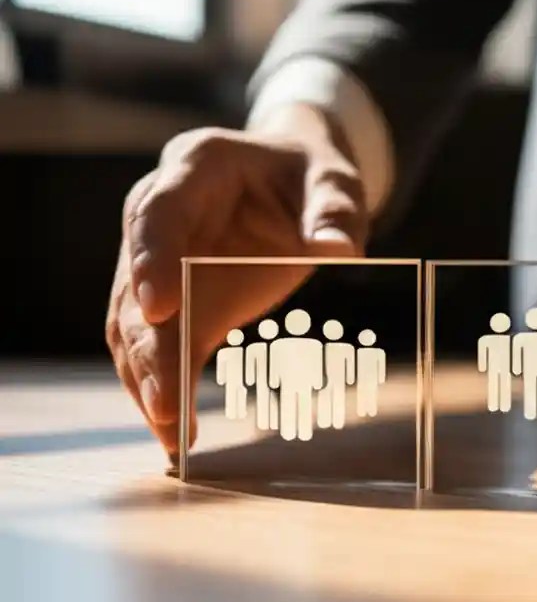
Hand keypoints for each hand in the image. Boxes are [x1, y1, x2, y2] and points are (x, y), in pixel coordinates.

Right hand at [105, 104, 368, 456]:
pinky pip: (156, 344)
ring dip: (148, 380)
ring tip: (171, 435)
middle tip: (167, 405)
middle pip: (136, 283)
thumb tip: (338, 249)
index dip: (152, 262)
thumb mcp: (334, 181)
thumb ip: (333, 212)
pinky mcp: (173, 297)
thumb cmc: (312, 174)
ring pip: (133, 324)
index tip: (157, 310)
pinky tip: (177, 432)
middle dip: (150, 349)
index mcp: (195, 166)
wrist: (295, 177)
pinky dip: (164, 385)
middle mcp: (159, 211)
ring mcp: (157, 258)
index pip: (159, 215)